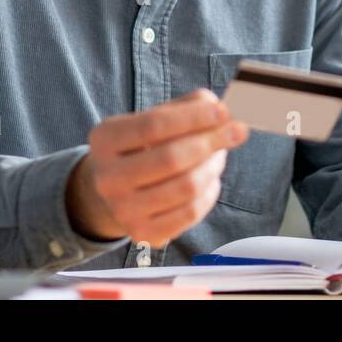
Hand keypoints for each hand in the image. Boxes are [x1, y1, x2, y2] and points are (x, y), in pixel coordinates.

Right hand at [66, 88, 249, 247]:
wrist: (119, 189)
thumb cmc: (144, 145)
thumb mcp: (155, 118)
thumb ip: (186, 107)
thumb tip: (216, 107)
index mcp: (104, 139)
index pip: (153, 125)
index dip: (193, 117)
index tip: (224, 112)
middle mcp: (107, 178)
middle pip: (171, 158)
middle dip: (211, 142)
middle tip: (238, 131)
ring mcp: (123, 210)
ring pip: (185, 187)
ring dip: (213, 166)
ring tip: (220, 155)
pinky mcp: (143, 233)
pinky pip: (190, 213)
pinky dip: (209, 193)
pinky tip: (211, 179)